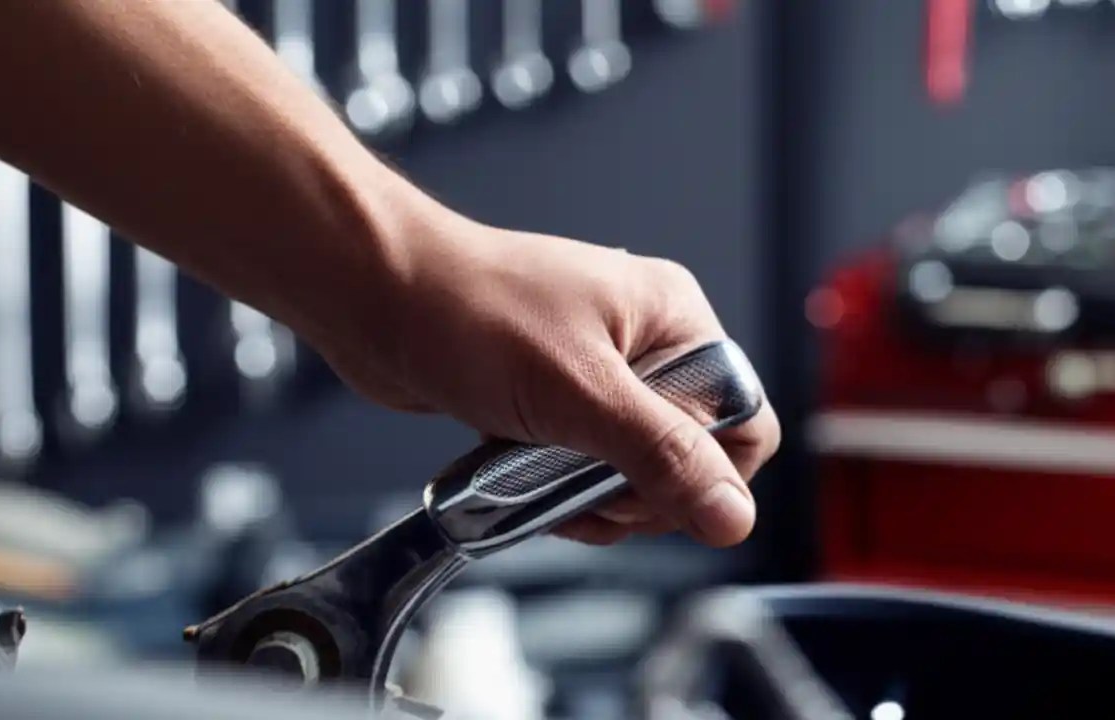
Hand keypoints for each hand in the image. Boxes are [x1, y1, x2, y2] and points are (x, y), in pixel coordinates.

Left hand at [310, 211, 779, 547]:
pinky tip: (517, 476)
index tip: (643, 488)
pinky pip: (581, 466)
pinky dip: (554, 485)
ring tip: (535, 476)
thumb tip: (733, 516)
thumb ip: (660, 457)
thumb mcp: (577, 393)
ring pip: (629, 470)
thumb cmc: (468, 313)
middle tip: (579, 484)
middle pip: (685, 457)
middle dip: (632, 490)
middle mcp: (644, 344)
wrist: (373, 296)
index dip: (701, 472)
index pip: (740, 421)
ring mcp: (596, 373)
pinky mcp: (553, 399)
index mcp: (673, 320)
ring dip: (585, 494)